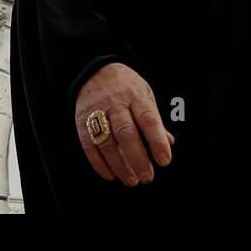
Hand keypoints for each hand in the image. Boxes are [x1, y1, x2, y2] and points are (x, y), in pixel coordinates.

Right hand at [74, 62, 174, 185]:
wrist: (95, 70)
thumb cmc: (126, 87)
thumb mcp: (145, 95)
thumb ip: (154, 120)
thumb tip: (169, 143)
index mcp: (135, 95)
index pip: (148, 120)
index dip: (157, 141)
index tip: (164, 161)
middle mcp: (115, 103)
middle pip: (126, 133)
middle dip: (137, 158)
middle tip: (147, 177)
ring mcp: (96, 111)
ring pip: (106, 142)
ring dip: (119, 165)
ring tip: (131, 180)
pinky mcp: (82, 121)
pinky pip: (89, 145)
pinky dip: (99, 164)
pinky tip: (111, 175)